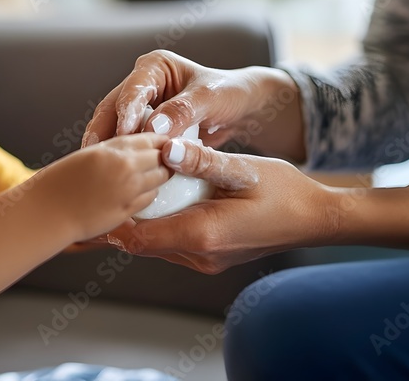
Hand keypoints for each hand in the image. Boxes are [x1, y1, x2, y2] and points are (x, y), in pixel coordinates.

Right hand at [32, 133, 171, 242]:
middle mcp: (125, 167)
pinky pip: (150, 198)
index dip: (160, 141)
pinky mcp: (128, 210)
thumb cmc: (60, 182)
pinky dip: (148, 194)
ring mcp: (128, 190)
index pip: (151, 138)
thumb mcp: (88, 155)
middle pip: (161, 158)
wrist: (48, 212)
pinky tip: (137, 193)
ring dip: (158, 177)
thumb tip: (137, 149)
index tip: (162, 143)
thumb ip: (114, 150)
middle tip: (162, 160)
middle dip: (163, 158)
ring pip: (160, 178)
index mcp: (113, 149)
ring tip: (150, 177)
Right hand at [82, 50, 303, 159]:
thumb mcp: (209, 98)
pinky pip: (129, 143)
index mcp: (154, 67)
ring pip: (115, 127)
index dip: (126, 112)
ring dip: (109, 147)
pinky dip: (123, 157)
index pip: (134, 90)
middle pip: (114, 108)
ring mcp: (141, 108)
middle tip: (98, 155)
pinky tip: (116, 176)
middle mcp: (142, 85)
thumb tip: (154, 127)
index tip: (125, 132)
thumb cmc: (229, 93)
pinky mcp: (144, 129)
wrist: (243, 109)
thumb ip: (182, 110)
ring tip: (100, 169)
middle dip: (105, 132)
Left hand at [105, 139, 337, 273]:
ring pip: (153, 243)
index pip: (137, 236)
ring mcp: (204, 260)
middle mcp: (199, 255)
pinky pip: (171, 241)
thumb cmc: (284, 192)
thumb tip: (165, 149)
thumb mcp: (244, 169)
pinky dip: (157, 221)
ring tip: (118, 186)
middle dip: (117, 216)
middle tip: (96, 187)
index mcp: (203, 234)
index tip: (94, 192)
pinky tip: (152, 195)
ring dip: (137, 218)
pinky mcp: (209, 256)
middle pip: (139, 242)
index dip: (110, 218)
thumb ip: (202, 161)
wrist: (315, 219)